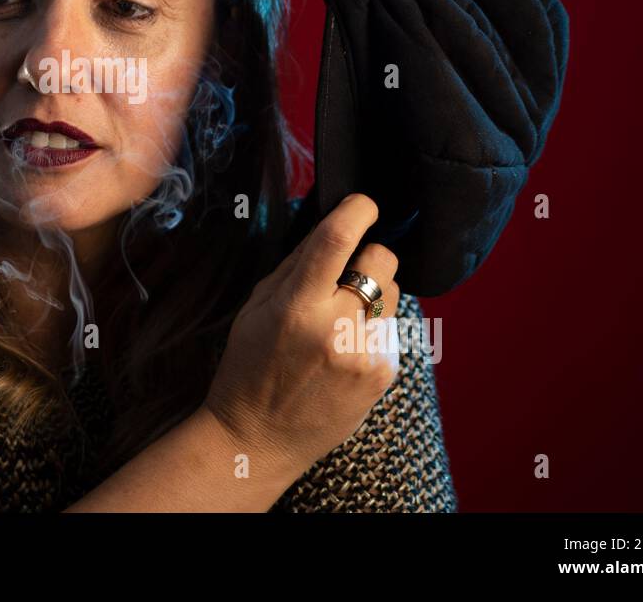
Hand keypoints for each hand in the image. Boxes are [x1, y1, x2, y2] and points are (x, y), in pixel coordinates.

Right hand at [201, 193, 402, 476]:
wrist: (259, 439)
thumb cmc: (249, 367)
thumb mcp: (256, 308)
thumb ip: (295, 266)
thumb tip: (330, 228)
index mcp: (296, 306)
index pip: (337, 240)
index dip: (358, 210)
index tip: (363, 204)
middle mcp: (337, 328)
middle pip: (383, 261)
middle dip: (369, 257)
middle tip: (346, 274)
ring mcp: (366, 354)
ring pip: (393, 294)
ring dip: (372, 297)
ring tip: (339, 323)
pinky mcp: (384, 374)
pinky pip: (392, 329)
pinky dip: (373, 330)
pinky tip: (345, 352)